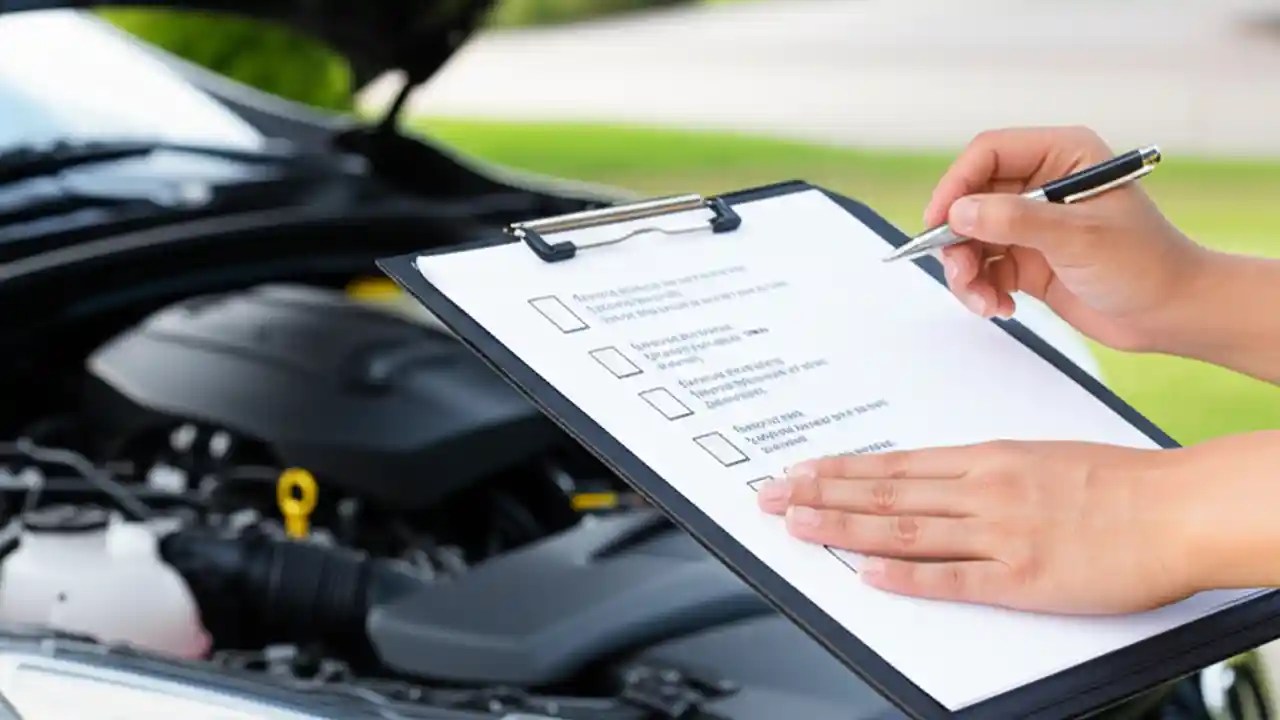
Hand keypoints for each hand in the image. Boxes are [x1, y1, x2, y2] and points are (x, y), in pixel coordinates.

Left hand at [756, 441, 1200, 613]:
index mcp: (985, 459)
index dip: (838, 471)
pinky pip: (951, 578)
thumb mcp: (1036, 456)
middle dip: (819, 495)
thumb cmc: (1114, 482)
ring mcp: (998, 534)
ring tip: (796, 526)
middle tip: (770, 496)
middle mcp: (981, 490)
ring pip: (903, 530)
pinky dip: (904, 578)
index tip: (798, 471)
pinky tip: (865, 575)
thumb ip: (981, 470)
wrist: (1175, 508)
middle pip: (883, 494)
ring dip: (842, 529)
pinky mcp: (1021, 578)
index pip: (892, 465)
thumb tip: (931, 479)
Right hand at [925, 126, 1209, 352]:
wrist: (1172, 314)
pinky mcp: (1028, 259)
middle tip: (960, 273)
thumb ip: (1015, 220)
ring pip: (971, 238)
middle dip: (958, 240)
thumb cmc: (1144, 264)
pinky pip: (985, 268)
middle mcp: (1043, 184)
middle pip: (971, 199)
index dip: (957, 184)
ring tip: (983, 301)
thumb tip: (959, 213)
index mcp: (1062, 155)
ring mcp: (1033, 223)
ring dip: (967, 272)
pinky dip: (982, 289)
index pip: (990, 154)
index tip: (939, 221)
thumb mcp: (1078, 237)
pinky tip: (1000, 307)